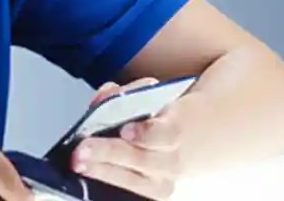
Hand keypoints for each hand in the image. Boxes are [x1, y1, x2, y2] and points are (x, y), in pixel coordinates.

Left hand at [73, 78, 194, 200]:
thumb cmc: (170, 116)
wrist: (203, 140)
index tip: (125, 129)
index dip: (144, 133)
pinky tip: (90, 178)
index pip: (163, 134)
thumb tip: (102, 98)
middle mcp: (172, 162)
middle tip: (82, 150)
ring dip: (104, 173)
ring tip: (80, 164)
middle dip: (110, 154)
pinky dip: (110, 185)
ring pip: (135, 182)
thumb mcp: (156, 96)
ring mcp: (165, 184)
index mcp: (176, 131)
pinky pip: (131, 194)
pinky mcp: (155, 196)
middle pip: (141, 160)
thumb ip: (129, 93)